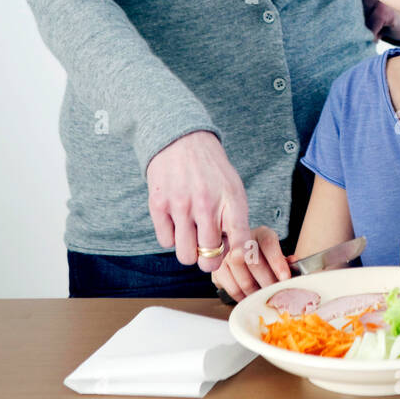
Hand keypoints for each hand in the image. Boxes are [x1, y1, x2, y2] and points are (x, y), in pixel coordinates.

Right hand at [146, 130, 252, 272]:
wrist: (181, 139)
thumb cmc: (211, 170)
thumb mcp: (232, 187)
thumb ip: (236, 219)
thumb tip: (233, 254)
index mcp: (231, 198)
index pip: (241, 241)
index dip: (238, 255)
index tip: (232, 253)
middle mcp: (206, 204)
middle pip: (210, 258)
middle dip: (210, 259)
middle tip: (208, 249)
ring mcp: (181, 205)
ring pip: (185, 256)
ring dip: (189, 252)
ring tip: (192, 236)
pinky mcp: (159, 205)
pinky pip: (166, 241)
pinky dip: (172, 237)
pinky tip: (177, 221)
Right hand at [211, 225, 291, 301]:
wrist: (238, 251)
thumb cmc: (263, 256)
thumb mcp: (276, 254)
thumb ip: (284, 260)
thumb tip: (293, 263)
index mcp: (261, 233)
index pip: (268, 244)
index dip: (277, 262)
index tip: (286, 278)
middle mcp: (241, 240)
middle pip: (254, 264)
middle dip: (268, 283)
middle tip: (276, 294)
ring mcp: (227, 254)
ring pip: (244, 280)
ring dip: (257, 294)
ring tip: (265, 299)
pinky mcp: (217, 269)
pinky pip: (233, 289)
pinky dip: (244, 298)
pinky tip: (250, 299)